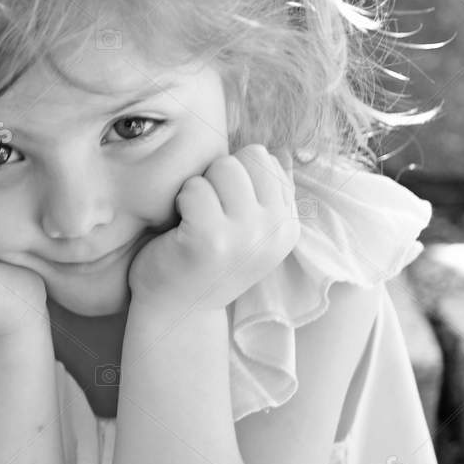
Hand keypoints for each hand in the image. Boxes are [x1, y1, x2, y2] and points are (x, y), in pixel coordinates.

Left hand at [127, 143, 299, 313]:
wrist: (177, 311)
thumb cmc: (206, 262)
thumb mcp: (249, 231)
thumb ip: (268, 193)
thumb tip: (284, 151)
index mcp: (287, 225)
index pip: (266, 160)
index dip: (234, 177)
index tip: (224, 211)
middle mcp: (274, 230)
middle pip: (247, 157)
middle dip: (217, 177)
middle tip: (206, 214)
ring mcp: (245, 235)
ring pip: (222, 167)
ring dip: (199, 188)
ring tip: (194, 221)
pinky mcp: (210, 239)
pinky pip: (194, 188)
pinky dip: (181, 202)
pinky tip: (180, 229)